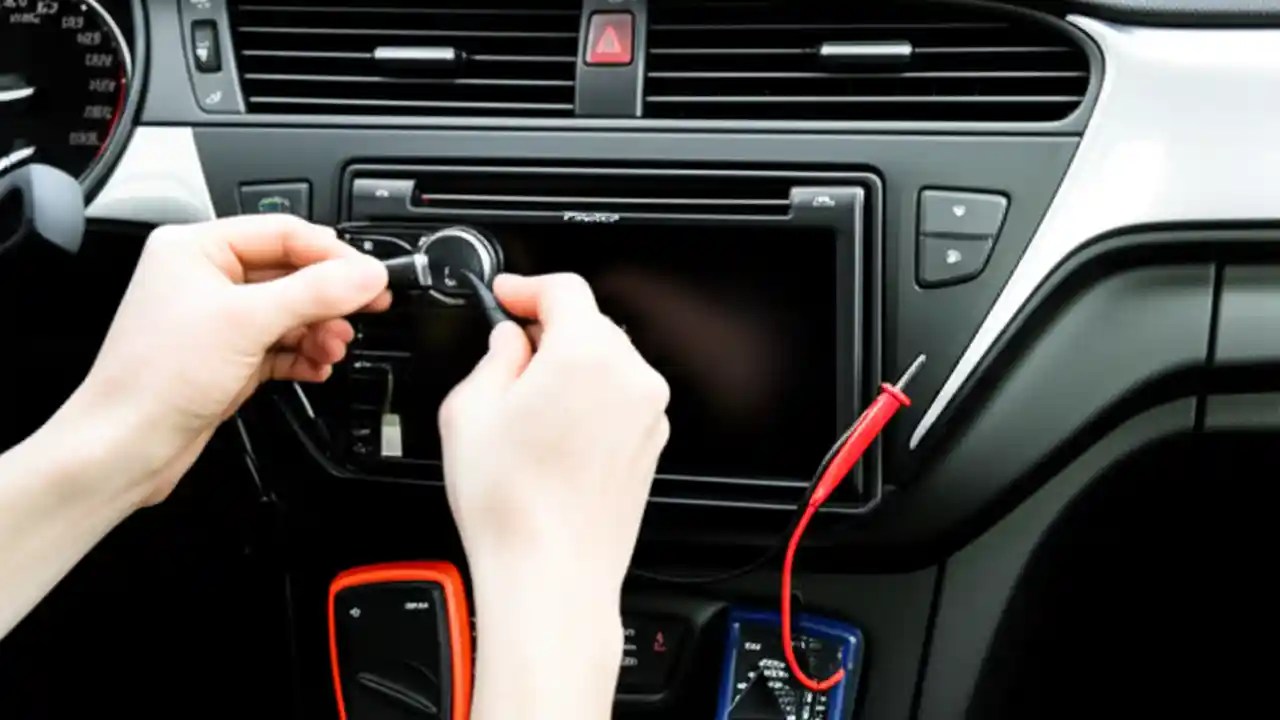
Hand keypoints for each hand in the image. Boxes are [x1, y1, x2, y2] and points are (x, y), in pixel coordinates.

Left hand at [65, 214, 388, 506]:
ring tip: (334, 348)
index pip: (283, 233)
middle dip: (329, 298)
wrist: (127, 446)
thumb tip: (366, 274)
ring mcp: (215, 320)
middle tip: (369, 309)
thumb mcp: (248, 322)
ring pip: (289, 312)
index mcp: (195, 248)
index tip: (372, 277)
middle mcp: (204, 278)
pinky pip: (280, 346)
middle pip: (291, 273)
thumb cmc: (156, 379)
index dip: (333, 255)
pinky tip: (316, 367)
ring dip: (319, 330)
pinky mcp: (226, 357)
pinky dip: (303, 356)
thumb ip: (316, 293)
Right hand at [439, 273, 669, 719]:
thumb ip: (493, 357)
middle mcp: (630, 377)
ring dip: (571, 368)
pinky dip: (590, 401)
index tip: (507, 295)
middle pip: (590, 324)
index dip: (527, 287)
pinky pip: (619, 400)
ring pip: (607, 363)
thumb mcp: (469, 411)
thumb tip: (508, 343)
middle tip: (508, 355)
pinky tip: (553, 437)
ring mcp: (648, 413)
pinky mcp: (651, 444)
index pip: (564, 289)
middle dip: (549, 330)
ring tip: (527, 410)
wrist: (552, 574)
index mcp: (586, 355)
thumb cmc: (513, 506)